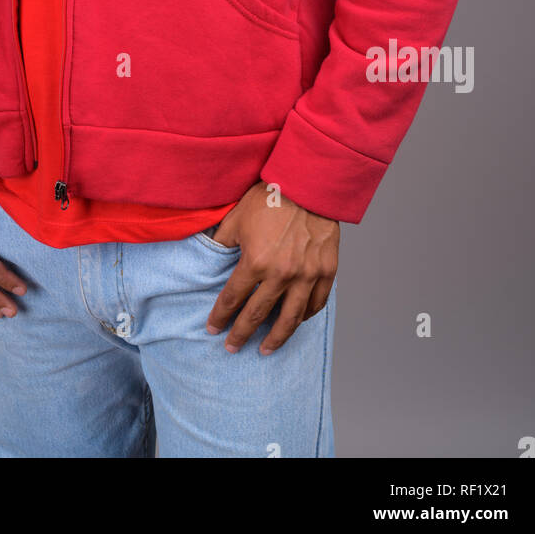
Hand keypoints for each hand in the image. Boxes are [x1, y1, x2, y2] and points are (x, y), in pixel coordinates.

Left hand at [205, 183, 338, 353]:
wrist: (309, 183)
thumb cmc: (270, 198)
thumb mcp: (237, 217)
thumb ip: (222, 241)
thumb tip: (208, 255)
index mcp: (256, 262)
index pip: (232, 298)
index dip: (220, 317)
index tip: (213, 329)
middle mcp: (281, 274)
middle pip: (258, 315)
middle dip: (241, 334)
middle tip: (232, 348)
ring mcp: (307, 275)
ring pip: (290, 319)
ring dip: (276, 338)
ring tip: (266, 350)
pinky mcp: (326, 271)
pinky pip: (316, 304)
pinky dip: (305, 316)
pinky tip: (295, 322)